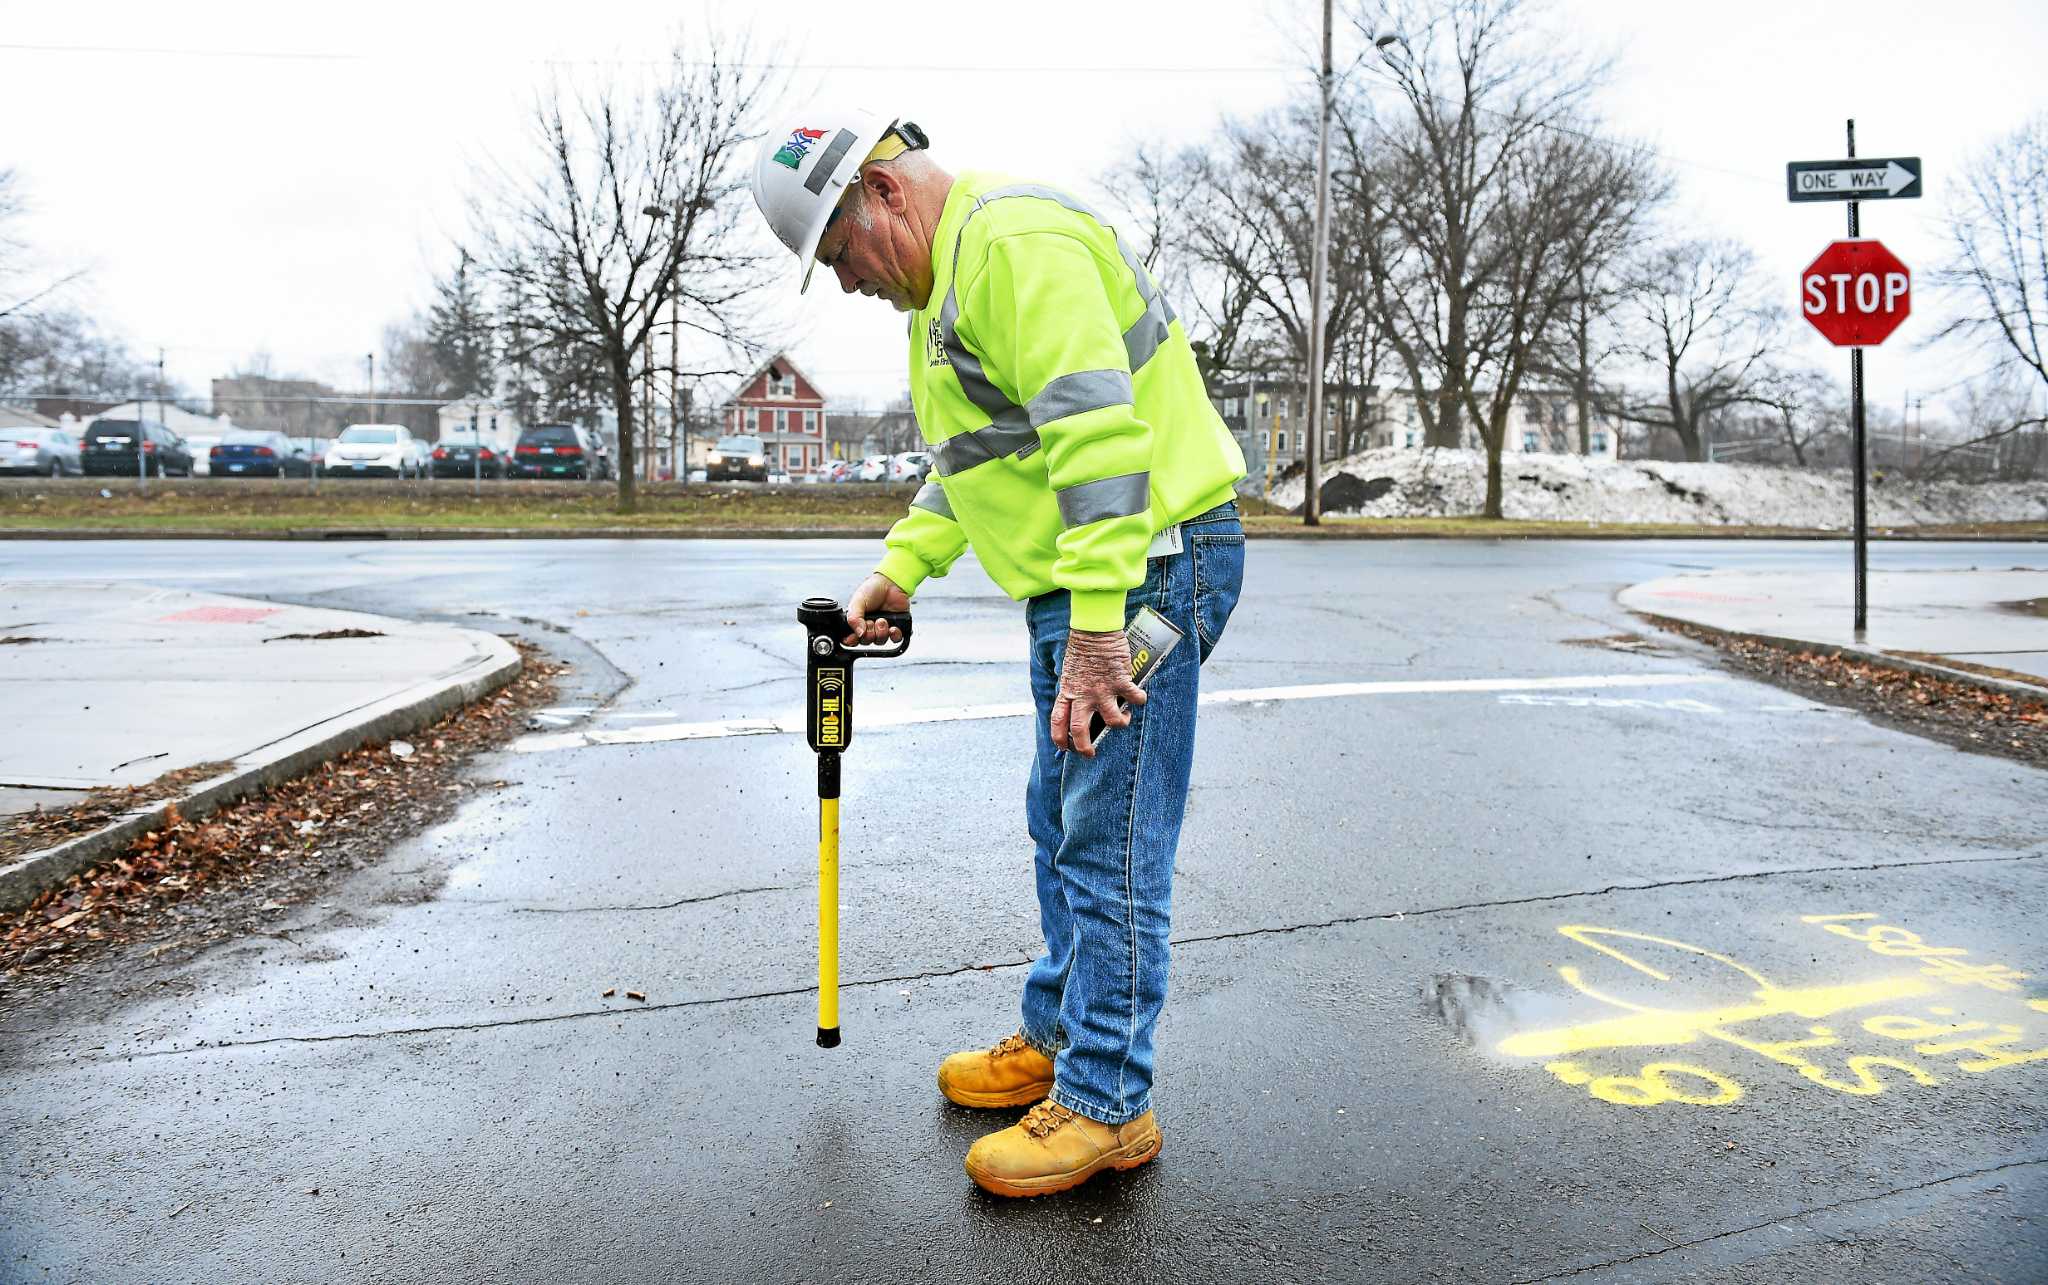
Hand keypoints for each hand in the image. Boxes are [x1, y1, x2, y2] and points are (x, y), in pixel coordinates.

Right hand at [843, 572, 909, 645]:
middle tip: (871, 622)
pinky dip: (894, 635)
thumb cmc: (872, 589)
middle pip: (866, 641)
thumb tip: (858, 633)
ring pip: (880, 641)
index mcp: (857, 621)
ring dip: (881, 633)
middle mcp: (869, 626)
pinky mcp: (896, 626)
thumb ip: (854, 618)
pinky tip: (893, 628)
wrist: (891, 583)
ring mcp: (882, 627)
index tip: (854, 637)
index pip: (852, 638)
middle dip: (869, 634)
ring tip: (882, 620)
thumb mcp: (857, 601)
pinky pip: (895, 639)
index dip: (852, 640)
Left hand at [1051, 627, 1145, 757]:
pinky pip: (1134, 699)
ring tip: (1123, 717)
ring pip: (1112, 721)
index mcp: (1068, 692)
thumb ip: (1075, 691)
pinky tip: (1138, 696)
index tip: (1065, 748)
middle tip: (1091, 753)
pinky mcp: (1120, 682)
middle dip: (1085, 748)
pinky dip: (1139, 700)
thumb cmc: (1082, 649)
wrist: (1094, 630)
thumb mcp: (1071, 673)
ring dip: (1120, 723)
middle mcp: (1083, 695)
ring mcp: (1102, 690)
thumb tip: (1082, 707)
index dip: (1060, 739)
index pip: (1058, 722)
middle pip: (1080, 731)